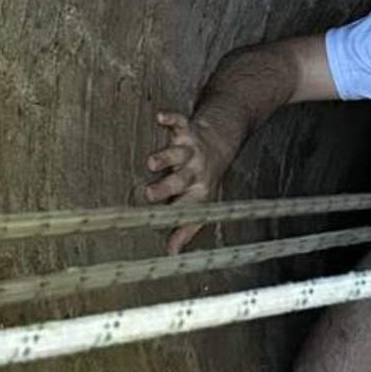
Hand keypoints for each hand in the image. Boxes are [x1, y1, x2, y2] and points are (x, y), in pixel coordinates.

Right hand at [143, 111, 232, 253]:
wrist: (220, 142)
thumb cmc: (202, 178)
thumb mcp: (199, 203)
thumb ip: (185, 227)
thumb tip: (171, 254)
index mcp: (198, 191)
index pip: (185, 206)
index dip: (174, 215)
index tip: (157, 226)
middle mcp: (195, 171)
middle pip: (181, 180)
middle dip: (167, 187)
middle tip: (150, 194)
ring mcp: (191, 150)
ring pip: (177, 154)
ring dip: (166, 157)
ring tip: (152, 162)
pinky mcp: (186, 130)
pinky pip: (180, 122)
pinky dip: (171, 118)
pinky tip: (160, 117)